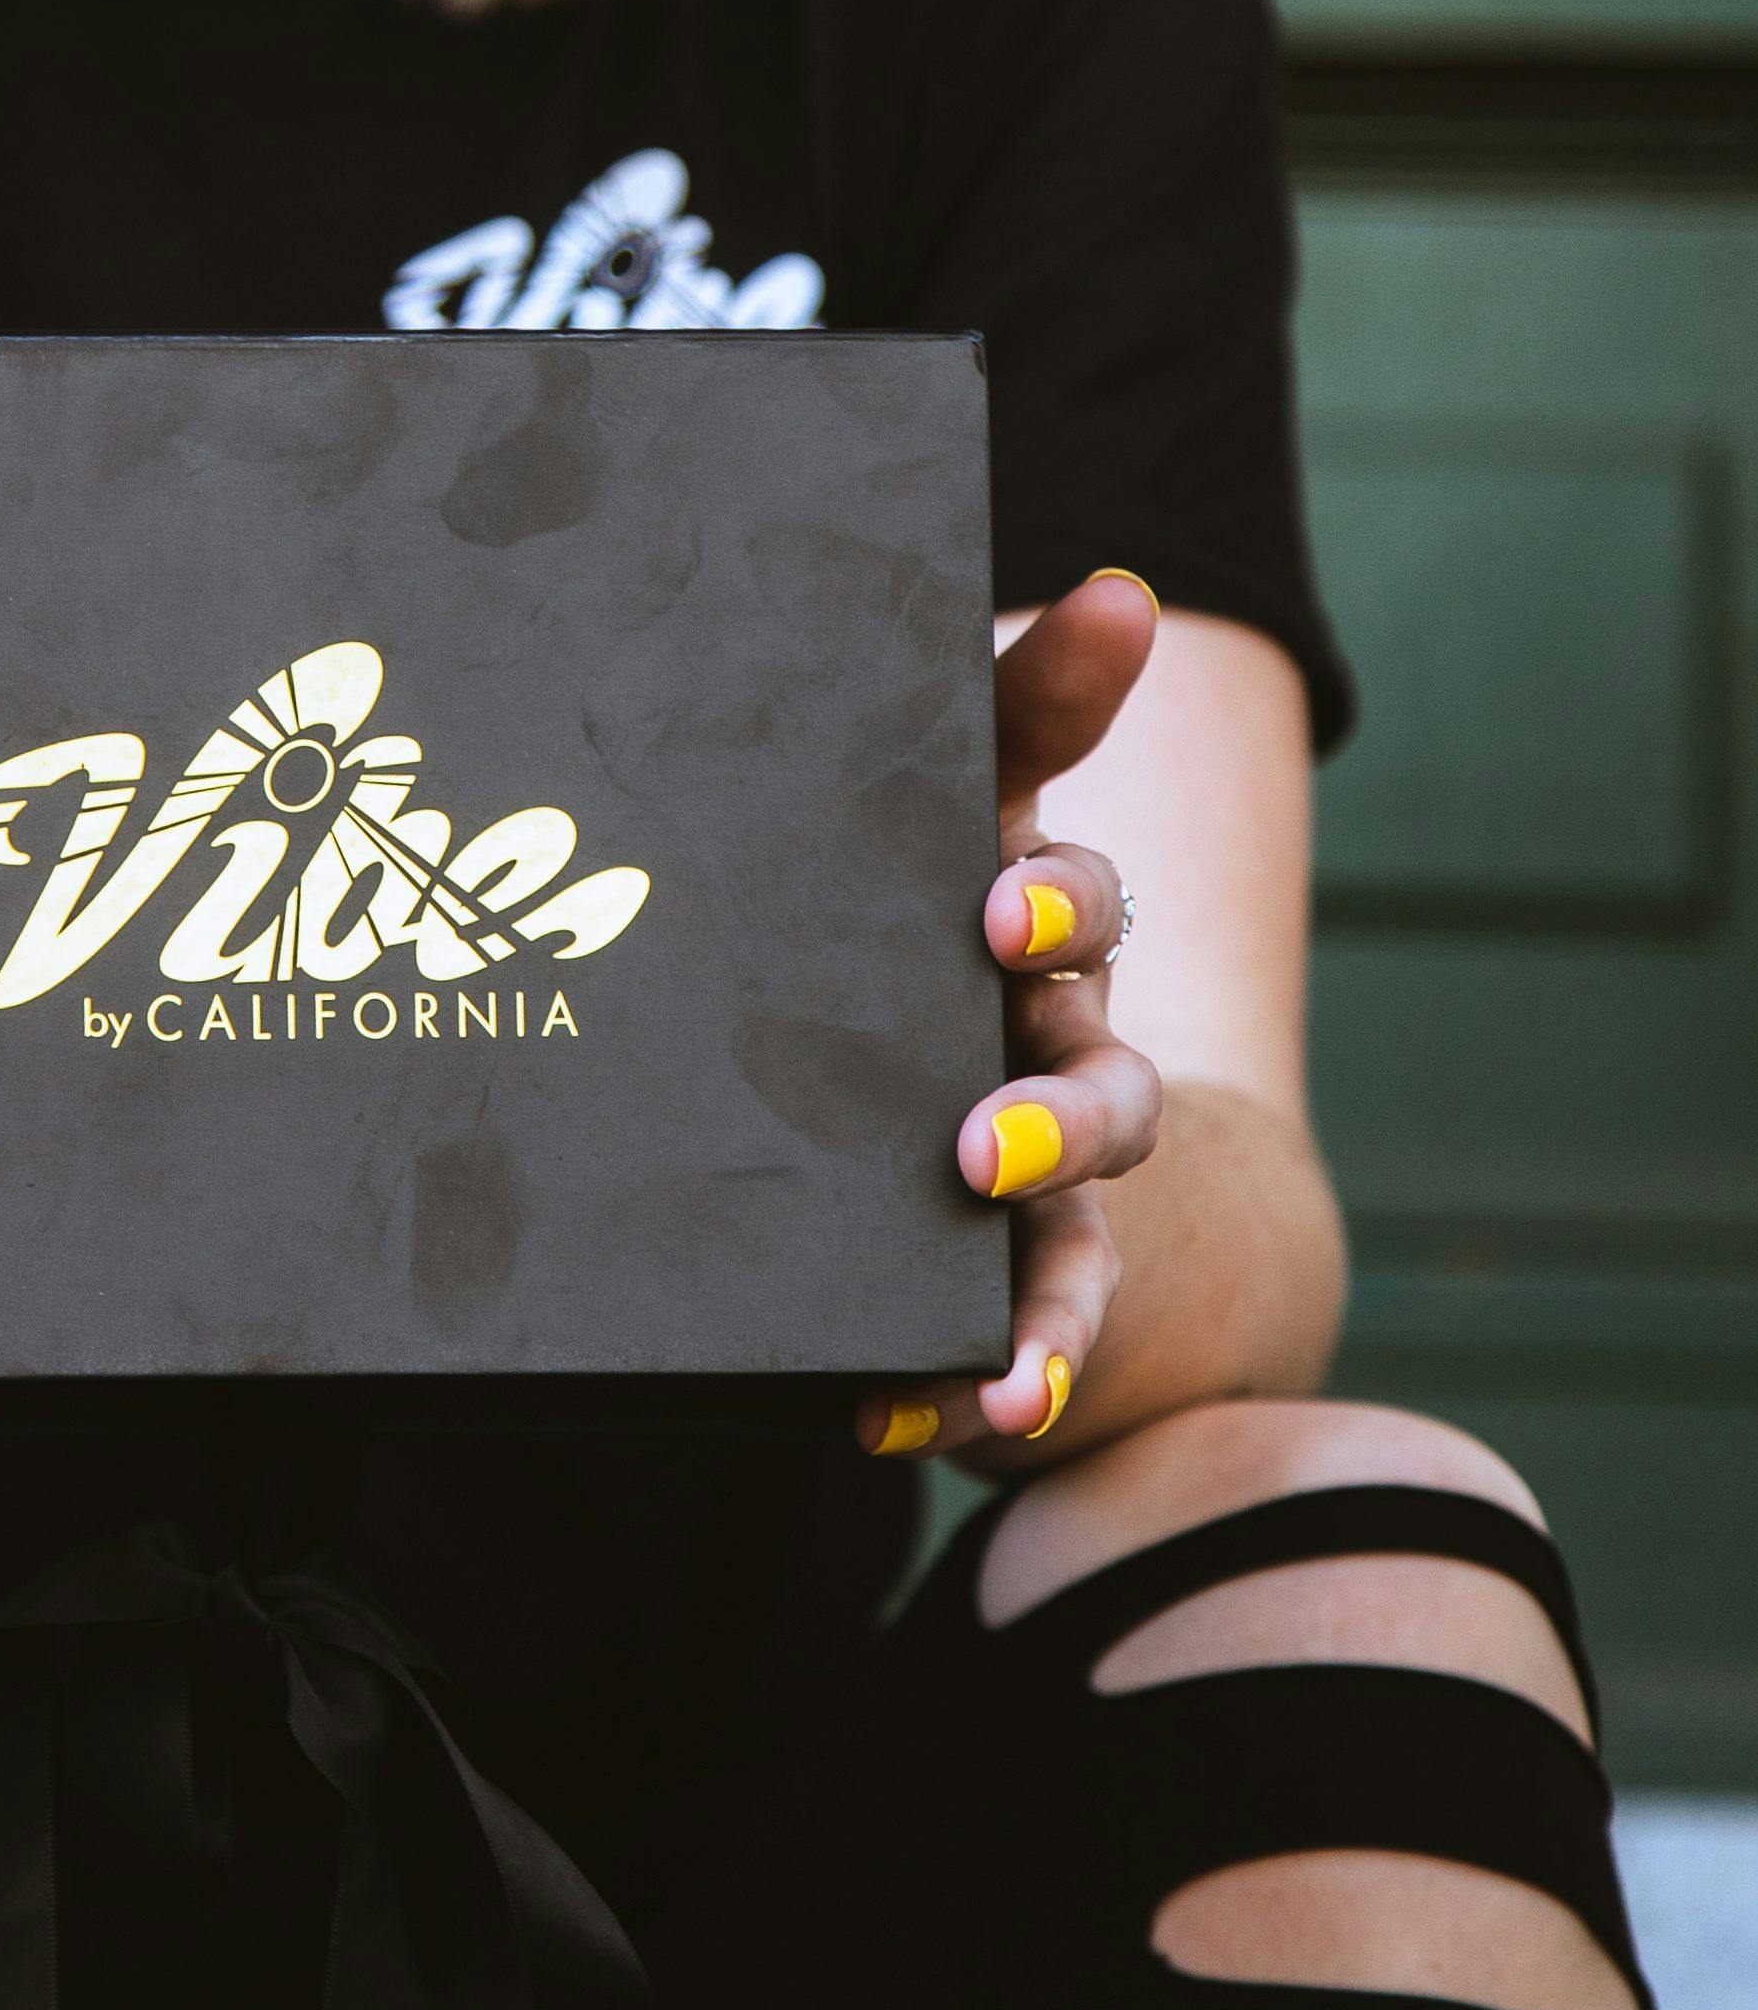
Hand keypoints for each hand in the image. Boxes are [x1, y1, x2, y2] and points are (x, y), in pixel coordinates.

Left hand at [854, 571, 1165, 1463]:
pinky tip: (914, 1421)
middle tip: (976, 1145)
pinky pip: (1007, 1343)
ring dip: (1054, 1297)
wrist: (916, 1077)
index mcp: (1024, 923)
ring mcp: (1032, 1170)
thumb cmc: (889, 898)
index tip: (994, 913)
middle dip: (1053, 1120)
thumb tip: (1120, 588)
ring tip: (1013, 1366)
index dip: (1052, 898)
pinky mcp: (995, 1280)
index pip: (1074, 890)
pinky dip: (973, 1385)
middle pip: (1098, 1086)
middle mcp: (1053, 1047)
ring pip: (1077, 1237)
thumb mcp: (925, 793)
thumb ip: (1013, 700)